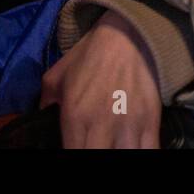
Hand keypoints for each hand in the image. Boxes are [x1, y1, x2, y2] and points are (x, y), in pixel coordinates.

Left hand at [39, 10, 161, 147]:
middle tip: (92, 144)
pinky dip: (141, 152)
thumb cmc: (89, 56)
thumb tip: (42, 121)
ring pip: (125, 157)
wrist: (126, 35)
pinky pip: (149, 152)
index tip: (75, 146)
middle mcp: (102, 125)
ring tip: (112, 146)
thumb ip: (46, 104)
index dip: (71, 155)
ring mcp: (129, 127)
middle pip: (96, 158)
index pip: (72, 155)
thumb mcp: (56, 77)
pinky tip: (132, 147)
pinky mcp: (151, 123)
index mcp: (75, 116)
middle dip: (92, 154)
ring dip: (117, 155)